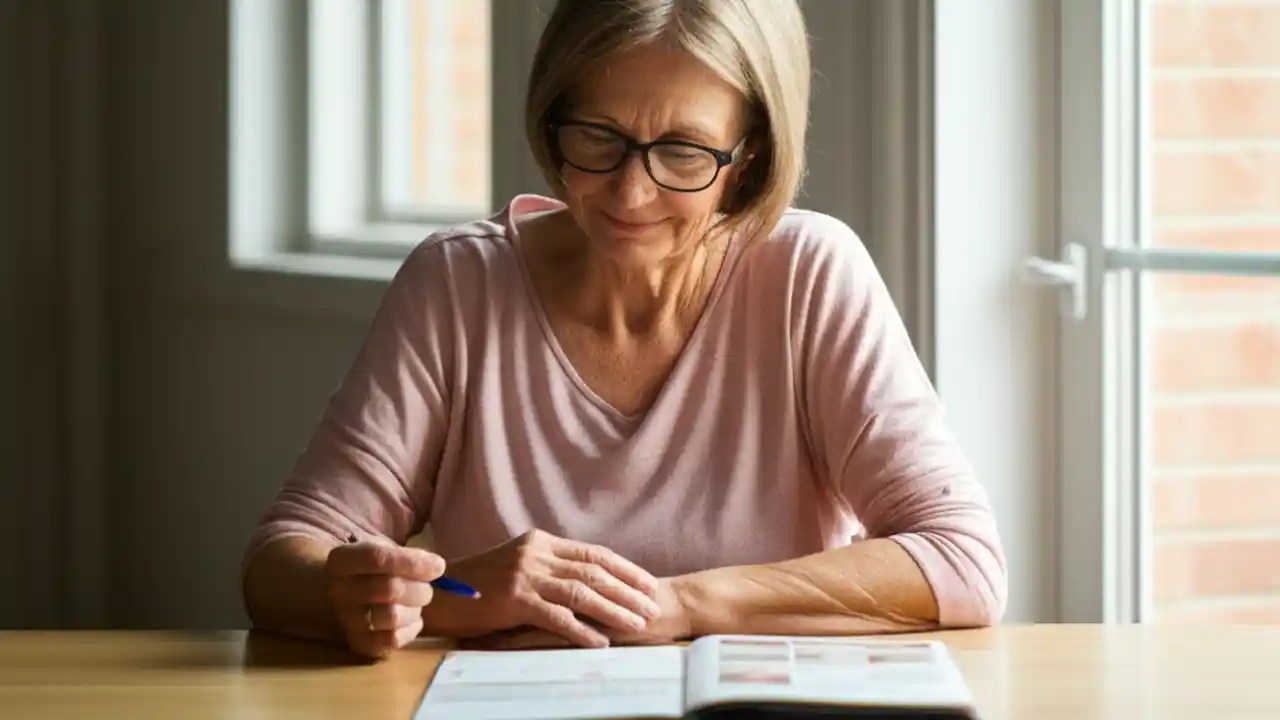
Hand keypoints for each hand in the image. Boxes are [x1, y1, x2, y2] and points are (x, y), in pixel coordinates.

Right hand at [325, 539, 445, 658]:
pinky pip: (394, 640)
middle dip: (419, 589)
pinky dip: (411, 628)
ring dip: (415, 609)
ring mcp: (346, 620)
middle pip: (389, 589)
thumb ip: (410, 554)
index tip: (439, 566)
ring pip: (392, 617)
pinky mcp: (359, 644)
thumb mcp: (387, 548)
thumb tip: (436, 566)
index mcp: (341, 560)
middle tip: (426, 587)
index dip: (413, 563)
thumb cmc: (376, 568)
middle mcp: (338, 591)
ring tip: (416, 602)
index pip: (377, 558)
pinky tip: (411, 618)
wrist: (356, 592)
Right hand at [421, 529, 661, 647]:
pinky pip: (556, 617)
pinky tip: (601, 642)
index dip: (625, 569)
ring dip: (613, 610)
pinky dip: (581, 631)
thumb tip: (590, 582)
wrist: (439, 595)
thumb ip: (550, 568)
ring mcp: (524, 576)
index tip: (648, 584)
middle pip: (593, 571)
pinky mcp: (514, 600)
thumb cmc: (481, 586)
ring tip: (638, 624)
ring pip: (581, 593)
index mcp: (540, 542)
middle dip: (628, 590)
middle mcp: (535, 554)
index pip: (593, 553)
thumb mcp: (519, 566)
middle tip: (652, 607)